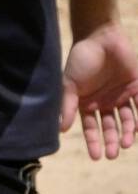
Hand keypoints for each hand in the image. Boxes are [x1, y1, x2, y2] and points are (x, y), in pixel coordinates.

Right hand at [60, 23, 137, 160]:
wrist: (100, 36)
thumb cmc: (81, 59)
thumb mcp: (69, 83)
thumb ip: (68, 106)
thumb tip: (62, 129)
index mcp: (88, 104)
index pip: (91, 128)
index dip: (94, 142)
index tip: (96, 157)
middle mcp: (105, 103)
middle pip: (110, 127)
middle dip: (111, 141)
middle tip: (113, 154)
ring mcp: (121, 95)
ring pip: (127, 119)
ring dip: (127, 132)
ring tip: (127, 142)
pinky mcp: (136, 87)